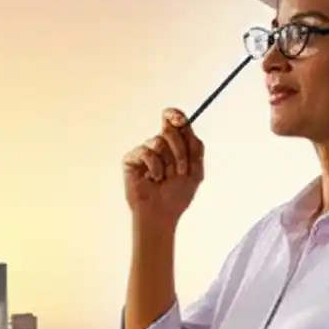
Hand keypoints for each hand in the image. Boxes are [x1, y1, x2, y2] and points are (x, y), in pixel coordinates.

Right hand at [123, 108, 204, 226]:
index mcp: (176, 145)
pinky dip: (155, 167)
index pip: (174, 121)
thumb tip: (185, 124)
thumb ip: (195, 147)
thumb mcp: (196, 171)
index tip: (178, 118)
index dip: (175, 115)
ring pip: (159, 141)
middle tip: (180, 171)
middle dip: (180, 152)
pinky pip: (146, 152)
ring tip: (165, 178)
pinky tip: (153, 179)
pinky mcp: (132, 159)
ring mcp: (145, 151)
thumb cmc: (177, 196)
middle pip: (170, 130)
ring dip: (168, 163)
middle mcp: (159, 145)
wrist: (162, 213)